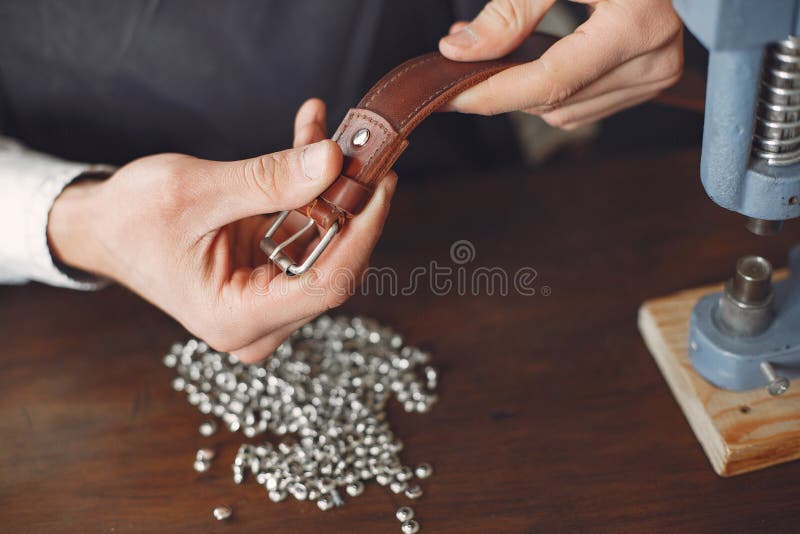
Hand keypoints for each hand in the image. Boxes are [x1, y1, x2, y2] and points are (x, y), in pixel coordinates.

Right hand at [48, 98, 396, 361]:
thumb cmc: (131, 219)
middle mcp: (257, 321)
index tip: (382, 184)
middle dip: (352, 206)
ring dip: (332, 192)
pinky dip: (311, 194)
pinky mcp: (268, 280)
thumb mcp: (196, 192)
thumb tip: (333, 160)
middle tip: (367, 152)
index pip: (327, 285)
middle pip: (335, 269)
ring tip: (331, 135)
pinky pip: (307, 237)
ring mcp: (265, 303)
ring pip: (326, 249)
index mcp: (236, 318)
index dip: (362, 233)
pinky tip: (310, 146)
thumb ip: (267, 180)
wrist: (102, 228)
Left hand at [439, 0, 682, 128]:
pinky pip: (586, 108)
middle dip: (503, 88)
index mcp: (637, 25)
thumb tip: (462, 50)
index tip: (451, 96)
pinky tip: (538, 63)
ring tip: (502, 55)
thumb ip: (512, 10)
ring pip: (567, 113)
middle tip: (464, 60)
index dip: (494, 93)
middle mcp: (654, 61)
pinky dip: (553, 93)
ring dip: (525, 93)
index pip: (551, 82)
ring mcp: (657, 75)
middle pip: (554, 102)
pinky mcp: (652, 80)